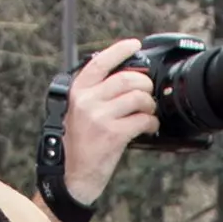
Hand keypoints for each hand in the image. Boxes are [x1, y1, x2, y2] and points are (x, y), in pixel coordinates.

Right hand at [60, 38, 158, 205]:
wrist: (71, 177)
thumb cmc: (76, 146)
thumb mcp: (77, 113)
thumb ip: (94, 94)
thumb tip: (123, 78)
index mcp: (77, 92)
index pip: (100, 63)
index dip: (119, 50)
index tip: (134, 44)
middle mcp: (87, 101)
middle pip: (127, 79)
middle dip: (144, 84)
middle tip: (147, 93)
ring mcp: (100, 117)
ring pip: (138, 98)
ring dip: (150, 105)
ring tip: (148, 112)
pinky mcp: (113, 135)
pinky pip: (143, 120)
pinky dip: (152, 123)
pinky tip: (149, 127)